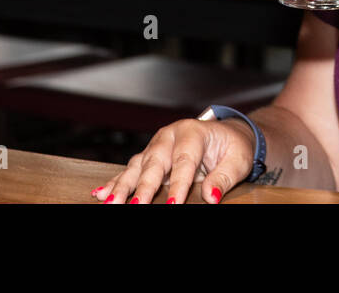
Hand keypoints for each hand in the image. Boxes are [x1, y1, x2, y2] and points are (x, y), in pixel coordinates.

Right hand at [90, 118, 253, 203]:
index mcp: (194, 132)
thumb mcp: (238, 160)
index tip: (174, 204)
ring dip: (122, 185)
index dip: (179, 184)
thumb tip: (211, 197)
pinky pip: (130, 168)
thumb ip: (224, 177)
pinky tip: (101, 193)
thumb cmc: (233, 147)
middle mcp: (171, 135)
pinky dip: (115, 182)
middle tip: (136, 206)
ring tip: (109, 202)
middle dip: (143, 186)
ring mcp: (157, 144)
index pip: (185, 161)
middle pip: (154, 162)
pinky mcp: (149, 155)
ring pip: (137, 166)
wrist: (227, 134)